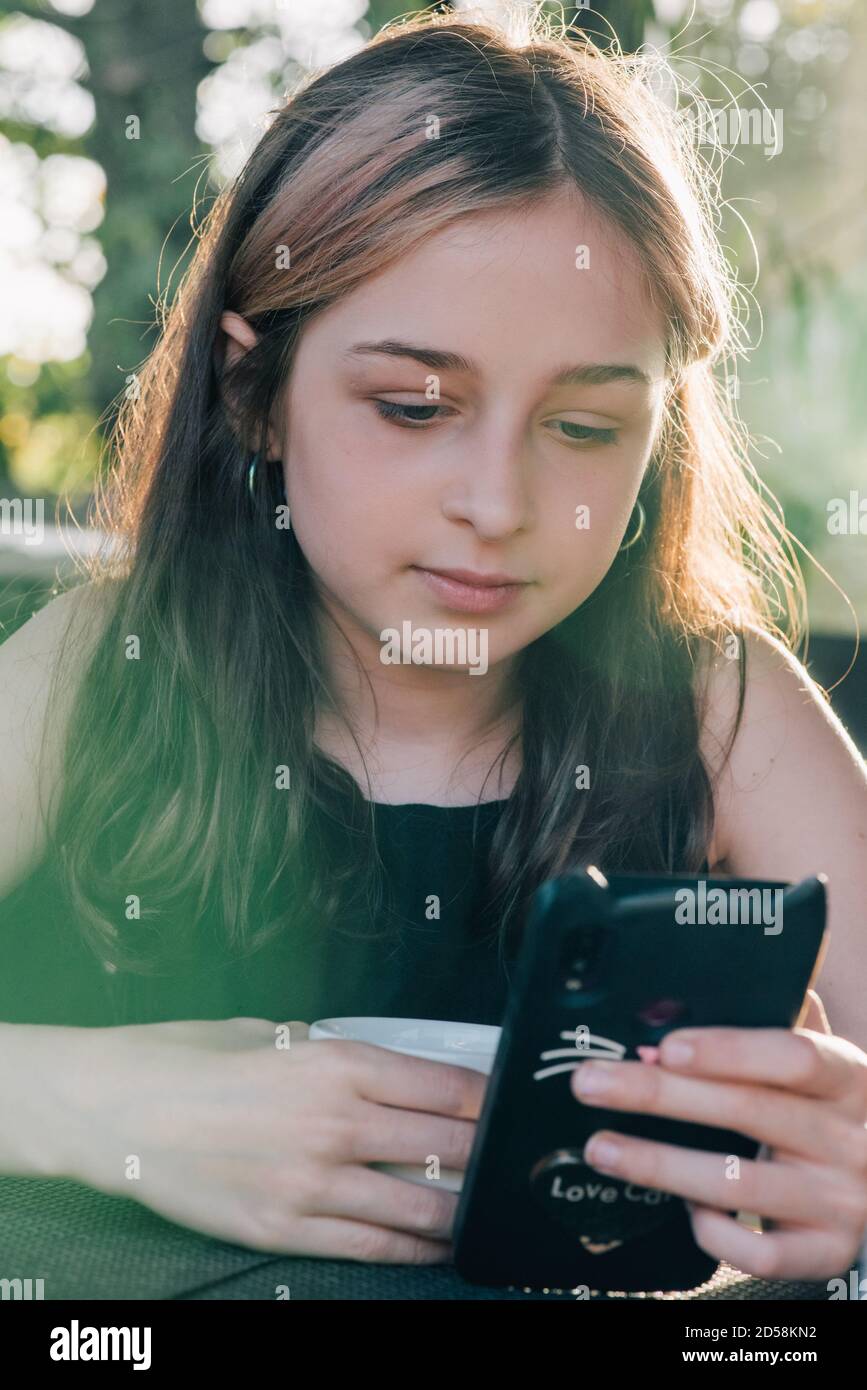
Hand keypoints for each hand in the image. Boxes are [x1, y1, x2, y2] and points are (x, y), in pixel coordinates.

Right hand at [67, 1018, 485, 1262]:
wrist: (116, 1109)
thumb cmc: (188, 1058)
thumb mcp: (273, 1032)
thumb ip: (333, 1053)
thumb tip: (381, 1072)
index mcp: (338, 1064)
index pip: (446, 1087)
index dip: (490, 1101)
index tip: (509, 1108)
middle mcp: (336, 1124)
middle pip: (447, 1147)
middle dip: (487, 1157)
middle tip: (508, 1161)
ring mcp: (312, 1183)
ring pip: (420, 1207)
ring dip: (462, 1211)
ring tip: (484, 1209)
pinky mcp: (284, 1229)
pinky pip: (372, 1246)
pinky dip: (415, 1249)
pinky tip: (437, 1246)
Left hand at [570, 992, 866, 1279]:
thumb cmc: (831, 1106)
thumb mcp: (821, 1061)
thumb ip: (772, 1022)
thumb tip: (684, 994)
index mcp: (848, 1079)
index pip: (793, 1057)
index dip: (727, 1050)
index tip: (665, 1046)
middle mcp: (850, 1140)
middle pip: (748, 1113)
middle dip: (658, 1096)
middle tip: (592, 1083)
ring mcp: (842, 1201)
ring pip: (739, 1185)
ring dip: (658, 1164)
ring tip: (601, 1147)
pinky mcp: (827, 1251)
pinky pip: (759, 1252)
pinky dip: (712, 1229)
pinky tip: (684, 1207)